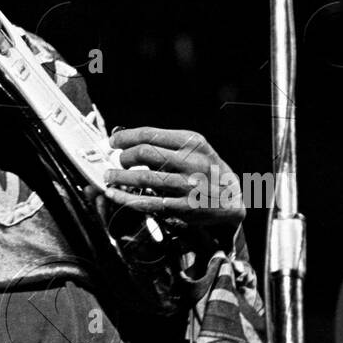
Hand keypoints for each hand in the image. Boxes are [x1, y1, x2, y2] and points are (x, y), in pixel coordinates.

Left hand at [103, 126, 244, 231]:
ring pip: (144, 177)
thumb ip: (166, 144)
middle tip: (117, 161)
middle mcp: (192, 162)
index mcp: (193, 142)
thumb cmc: (208, 170)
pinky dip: (127, 198)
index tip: (113, 142)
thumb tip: (126, 139)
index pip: (150, 134)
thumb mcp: (195, 149)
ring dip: (120, 177)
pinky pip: (149, 202)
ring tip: (109, 177)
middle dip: (124, 157)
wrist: (232, 200)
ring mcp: (189, 185)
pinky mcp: (185, 207)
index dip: (126, 137)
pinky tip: (115, 195)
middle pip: (145, 153)